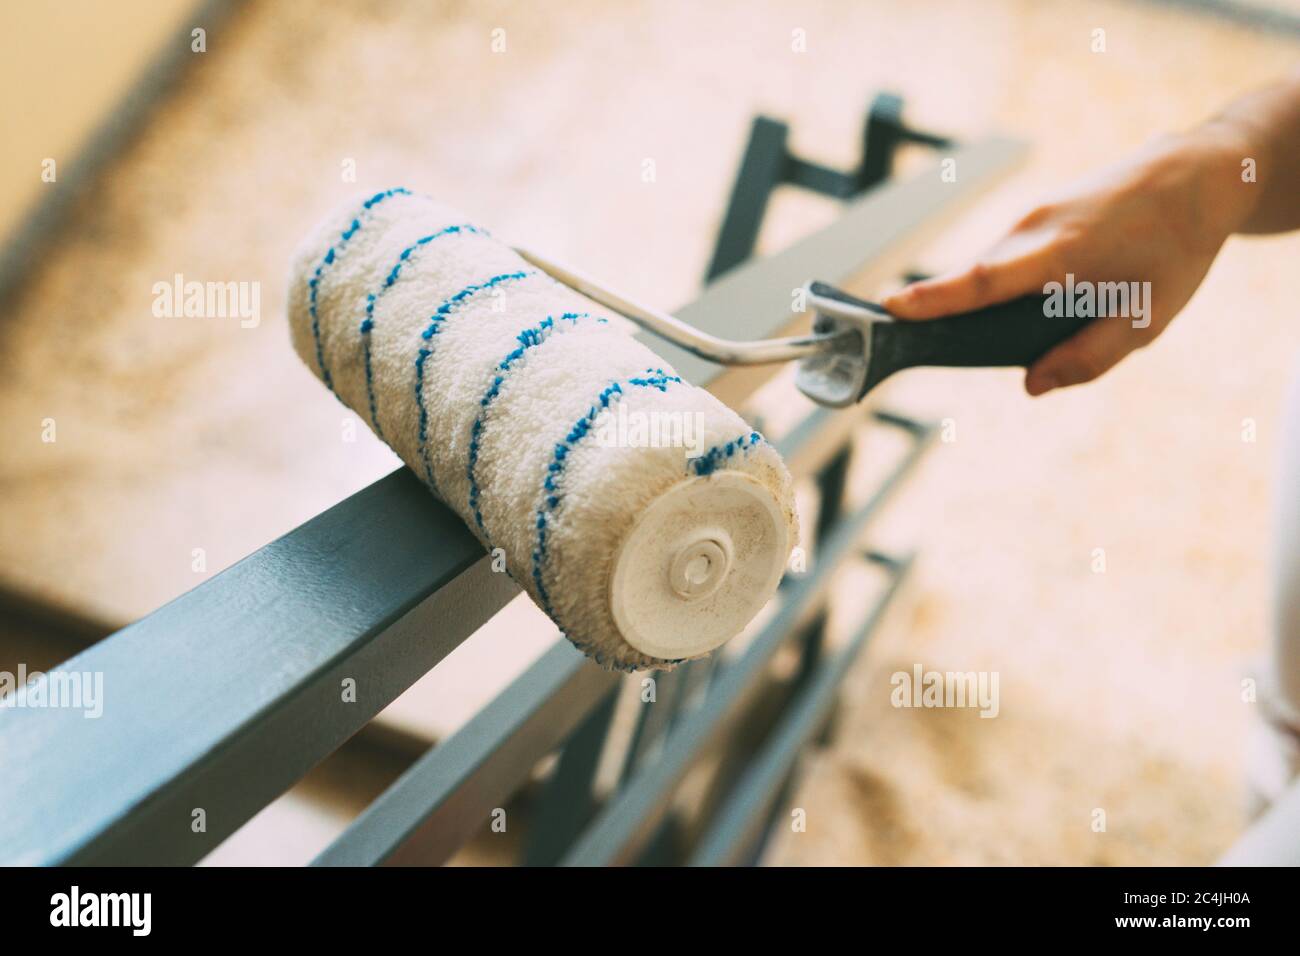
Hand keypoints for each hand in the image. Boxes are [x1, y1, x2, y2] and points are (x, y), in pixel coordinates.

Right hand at [882, 129, 1256, 395]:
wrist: (1197, 173)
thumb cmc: (1177, 247)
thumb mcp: (1148, 318)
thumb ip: (1090, 358)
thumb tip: (1032, 385)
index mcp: (1064, 251)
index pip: (983, 281)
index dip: (933, 299)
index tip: (887, 309)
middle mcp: (1035, 226)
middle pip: (975, 281)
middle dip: (951, 314)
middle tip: (935, 346)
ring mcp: (1031, 214)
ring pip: (990, 268)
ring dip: (991, 301)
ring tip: (1029, 323)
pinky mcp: (1035, 212)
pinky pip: (1004, 257)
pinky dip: (1008, 283)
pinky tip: (1046, 297)